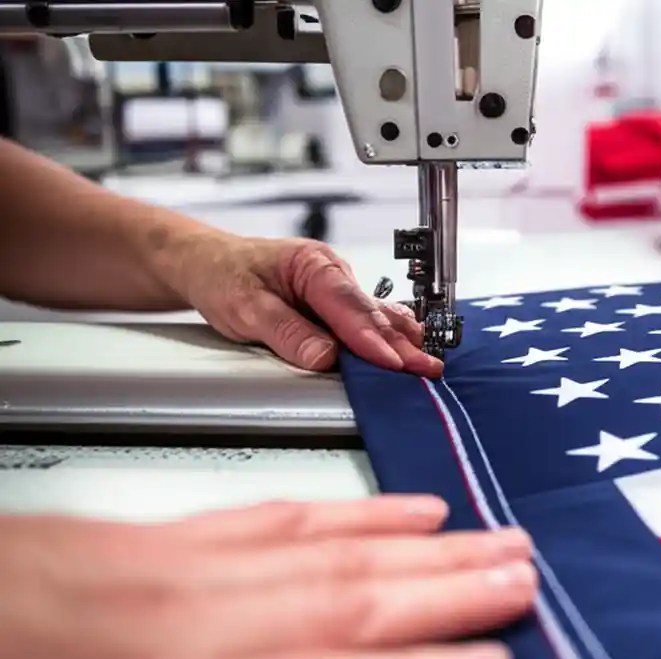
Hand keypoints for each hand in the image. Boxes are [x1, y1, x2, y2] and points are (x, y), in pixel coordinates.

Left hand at [0, 497, 537, 658]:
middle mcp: (184, 629)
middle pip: (345, 605)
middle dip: (449, 594)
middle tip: (525, 580)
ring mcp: (177, 573)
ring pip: (326, 552)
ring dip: (422, 550)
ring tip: (493, 542)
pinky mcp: (164, 537)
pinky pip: (277, 514)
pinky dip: (354, 512)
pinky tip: (404, 513)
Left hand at [179, 235, 441, 376]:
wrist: (206, 262)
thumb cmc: (223, 274)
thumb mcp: (243, 305)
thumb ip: (286, 331)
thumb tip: (323, 356)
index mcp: (314, 264)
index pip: (349, 307)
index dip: (371, 338)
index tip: (391, 362)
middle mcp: (333, 273)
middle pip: (372, 314)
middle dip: (401, 344)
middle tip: (426, 369)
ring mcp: (338, 289)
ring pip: (377, 317)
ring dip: (402, 341)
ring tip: (429, 365)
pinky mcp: (336, 305)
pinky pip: (369, 320)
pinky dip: (390, 337)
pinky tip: (409, 349)